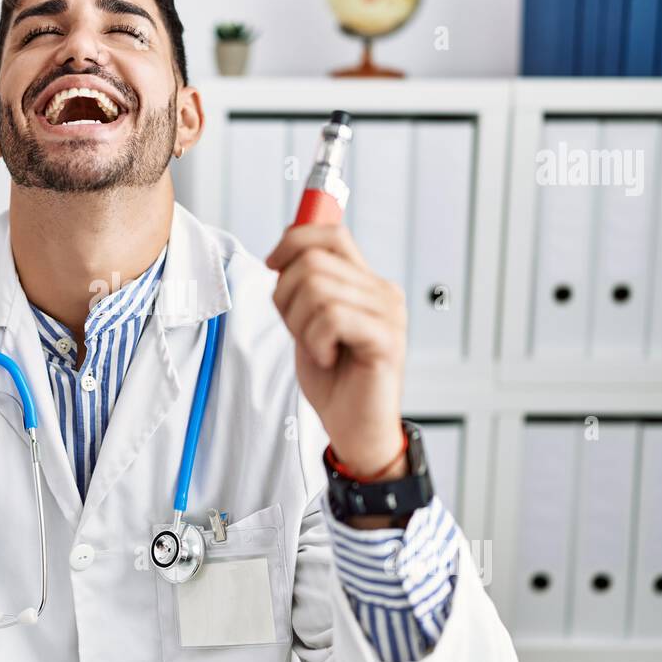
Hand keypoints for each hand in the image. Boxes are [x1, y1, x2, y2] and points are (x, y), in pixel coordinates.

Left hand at [266, 223, 406, 481]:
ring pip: (318, 289)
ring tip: (317, 347)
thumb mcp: (308, 322)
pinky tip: (327, 357)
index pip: (331, 234)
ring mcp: (389, 313)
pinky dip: (316, 341)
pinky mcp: (386, 339)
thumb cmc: (334, 378)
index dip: (293, 241)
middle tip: (298, 330)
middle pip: (313, 262)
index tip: (272, 265)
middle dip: (287, 297)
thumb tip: (282, 254)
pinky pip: (332, 318)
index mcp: (366, 282)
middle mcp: (383, 291)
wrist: (354, 426)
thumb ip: (304, 287)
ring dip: (300, 324)